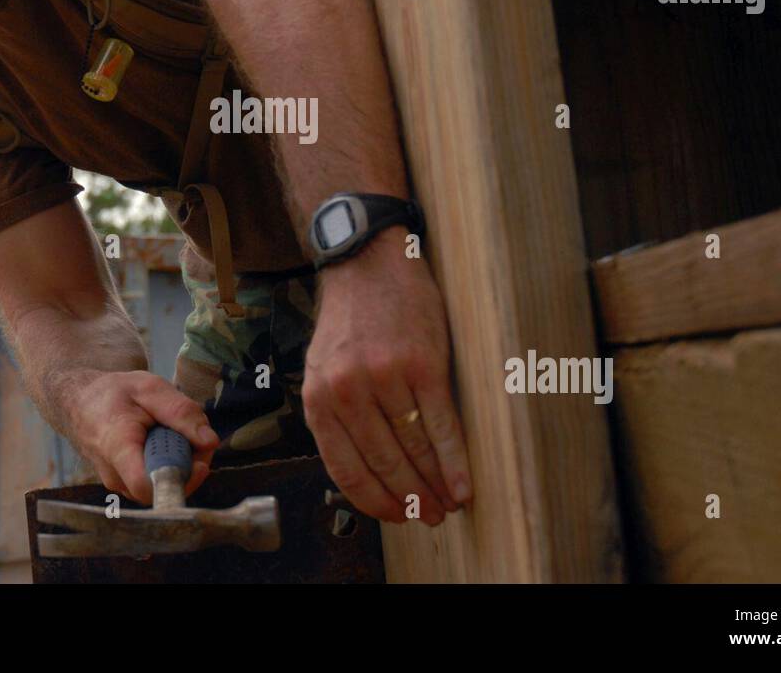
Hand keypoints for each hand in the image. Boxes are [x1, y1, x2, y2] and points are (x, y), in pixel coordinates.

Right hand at [60, 370, 219, 504]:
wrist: (79, 402)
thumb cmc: (113, 393)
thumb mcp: (150, 388)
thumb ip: (181, 412)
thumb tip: (211, 442)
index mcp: (117, 447)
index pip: (147, 485)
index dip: (180, 479)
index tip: (199, 461)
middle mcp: (115, 475)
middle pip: (163, 487)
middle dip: (189, 466)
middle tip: (194, 435)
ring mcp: (119, 485)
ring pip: (162, 487)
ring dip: (180, 465)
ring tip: (174, 433)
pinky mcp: (125, 486)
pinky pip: (156, 484)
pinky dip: (169, 466)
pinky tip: (165, 444)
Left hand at [302, 233, 471, 524]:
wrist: (367, 264)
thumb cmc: (350, 321)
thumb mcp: (322, 368)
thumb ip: (335, 415)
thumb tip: (364, 471)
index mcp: (318, 398)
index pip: (346, 468)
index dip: (375, 501)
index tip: (396, 516)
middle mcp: (348, 391)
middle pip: (385, 463)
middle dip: (411, 498)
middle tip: (430, 516)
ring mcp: (386, 377)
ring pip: (415, 448)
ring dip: (435, 485)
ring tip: (448, 504)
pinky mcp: (422, 364)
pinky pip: (441, 425)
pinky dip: (454, 461)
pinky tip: (462, 484)